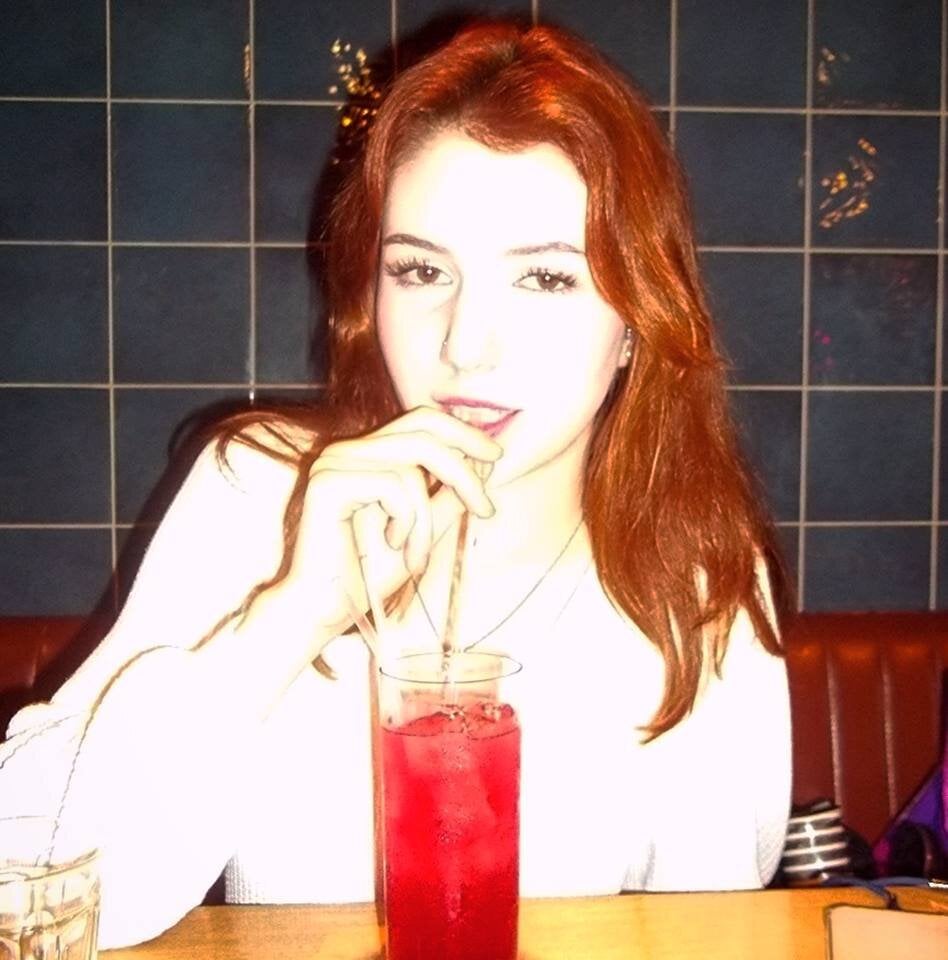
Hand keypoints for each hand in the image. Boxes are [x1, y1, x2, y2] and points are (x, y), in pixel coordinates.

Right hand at [280, 406, 501, 634]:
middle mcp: (347, 450)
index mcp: (366, 454)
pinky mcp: (328, 482)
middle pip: (423, 431)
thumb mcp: (423, 528)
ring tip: (417, 555)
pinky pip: (393, 485)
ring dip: (427, 519)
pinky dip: (407, 521)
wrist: (324, 610)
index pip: (422, 422)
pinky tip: (392, 546)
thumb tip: (483, 462)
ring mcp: (334, 462)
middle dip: (464, 469)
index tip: (495, 456)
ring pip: (412, 465)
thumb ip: (447, 494)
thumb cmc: (368, 573)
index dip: (463, 434)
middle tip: (485, 507)